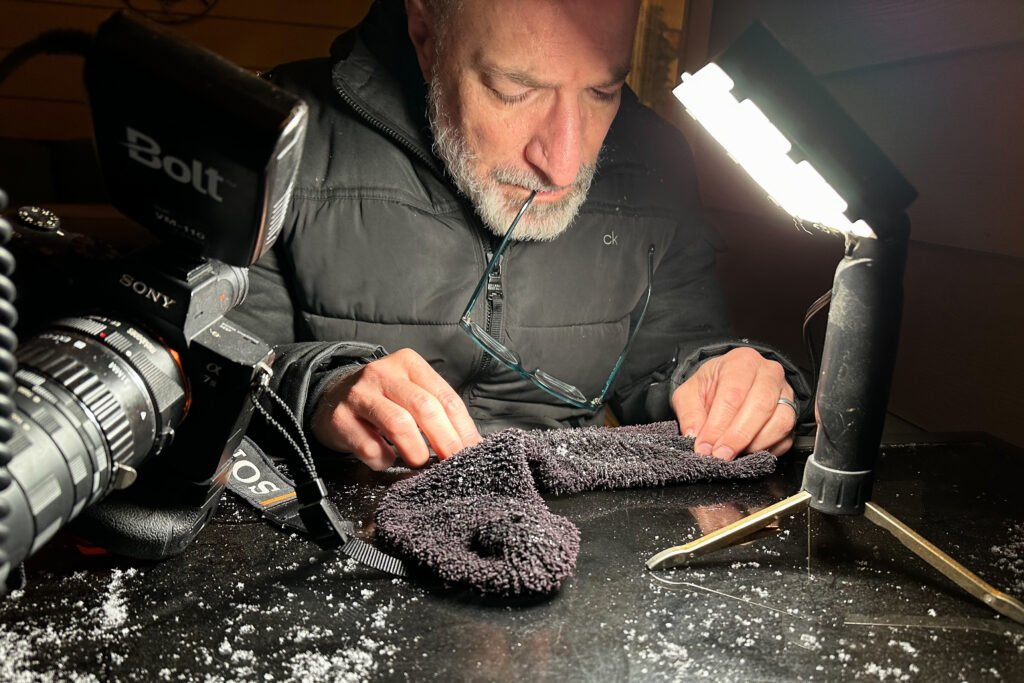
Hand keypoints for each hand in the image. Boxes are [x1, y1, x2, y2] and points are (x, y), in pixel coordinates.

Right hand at [310, 348, 480, 469]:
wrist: (331, 398)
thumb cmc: (380, 399)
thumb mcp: (408, 390)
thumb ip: (435, 408)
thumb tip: (467, 441)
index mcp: (408, 364)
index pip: (445, 397)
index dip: (462, 428)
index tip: (471, 450)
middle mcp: (383, 374)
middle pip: (425, 408)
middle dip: (445, 441)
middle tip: (452, 462)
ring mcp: (359, 394)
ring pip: (399, 424)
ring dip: (416, 451)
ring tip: (419, 462)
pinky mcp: (341, 419)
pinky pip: (370, 447)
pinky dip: (384, 460)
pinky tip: (386, 458)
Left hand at [671, 347, 795, 459]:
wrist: (729, 383)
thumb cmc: (713, 385)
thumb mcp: (690, 393)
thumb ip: (689, 414)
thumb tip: (694, 436)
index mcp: (741, 362)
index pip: (733, 395)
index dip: (718, 425)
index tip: (706, 446)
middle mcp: (768, 373)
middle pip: (760, 407)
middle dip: (737, 437)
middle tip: (721, 455)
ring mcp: (785, 393)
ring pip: (780, 422)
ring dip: (755, 444)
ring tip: (734, 454)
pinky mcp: (793, 414)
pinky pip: (787, 436)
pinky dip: (768, 449)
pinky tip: (749, 452)